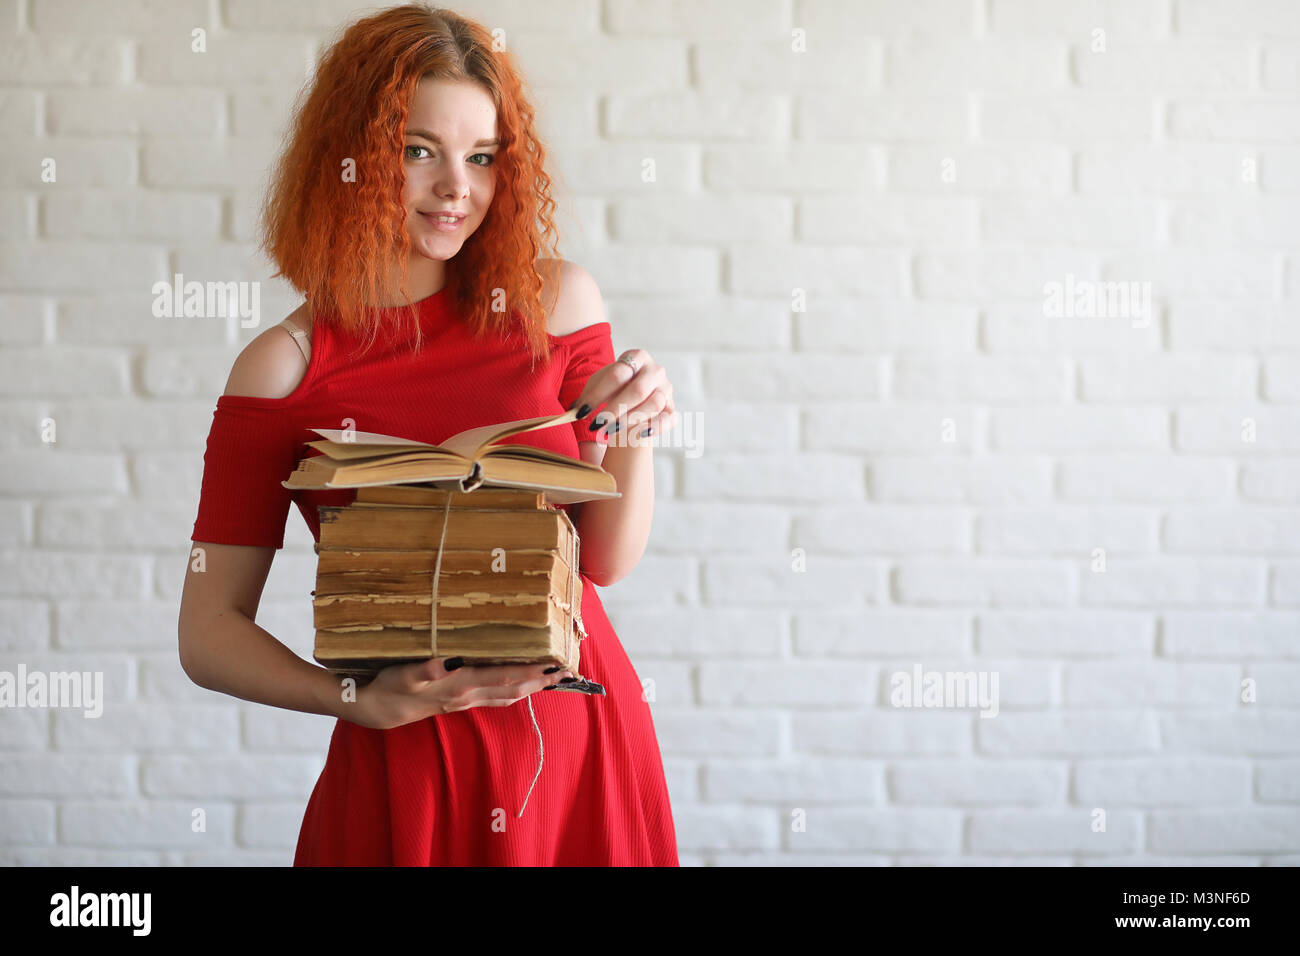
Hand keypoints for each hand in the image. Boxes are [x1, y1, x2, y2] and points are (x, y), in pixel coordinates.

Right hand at [348, 657, 573, 729]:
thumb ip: (427, 669)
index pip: (506, 677)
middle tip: (569, 672)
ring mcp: (466, 699)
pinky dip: (514, 689)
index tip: (557, 666)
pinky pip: (496, 696)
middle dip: (542, 681)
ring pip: (508, 695)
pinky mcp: (460, 700)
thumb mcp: (405, 674)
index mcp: (462, 684)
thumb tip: (449, 662)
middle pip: (514, 688)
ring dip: (532, 687)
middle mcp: (469, 694)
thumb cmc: (391, 685)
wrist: (378, 709)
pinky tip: (521, 684)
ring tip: (554, 679)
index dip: (533, 672)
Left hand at [569, 349, 676, 442]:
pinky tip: (637, 434)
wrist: (634, 401)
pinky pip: (667, 419)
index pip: (618, 374)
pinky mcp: (672, 410)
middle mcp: (655, 370)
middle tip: (596, 425)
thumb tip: (573, 410)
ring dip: (630, 420)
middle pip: (638, 390)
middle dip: (614, 409)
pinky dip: (654, 427)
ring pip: (653, 404)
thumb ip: (588, 396)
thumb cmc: (614, 391)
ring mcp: (667, 390)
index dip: (598, 394)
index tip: (581, 412)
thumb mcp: (599, 387)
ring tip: (609, 432)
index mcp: (637, 357)